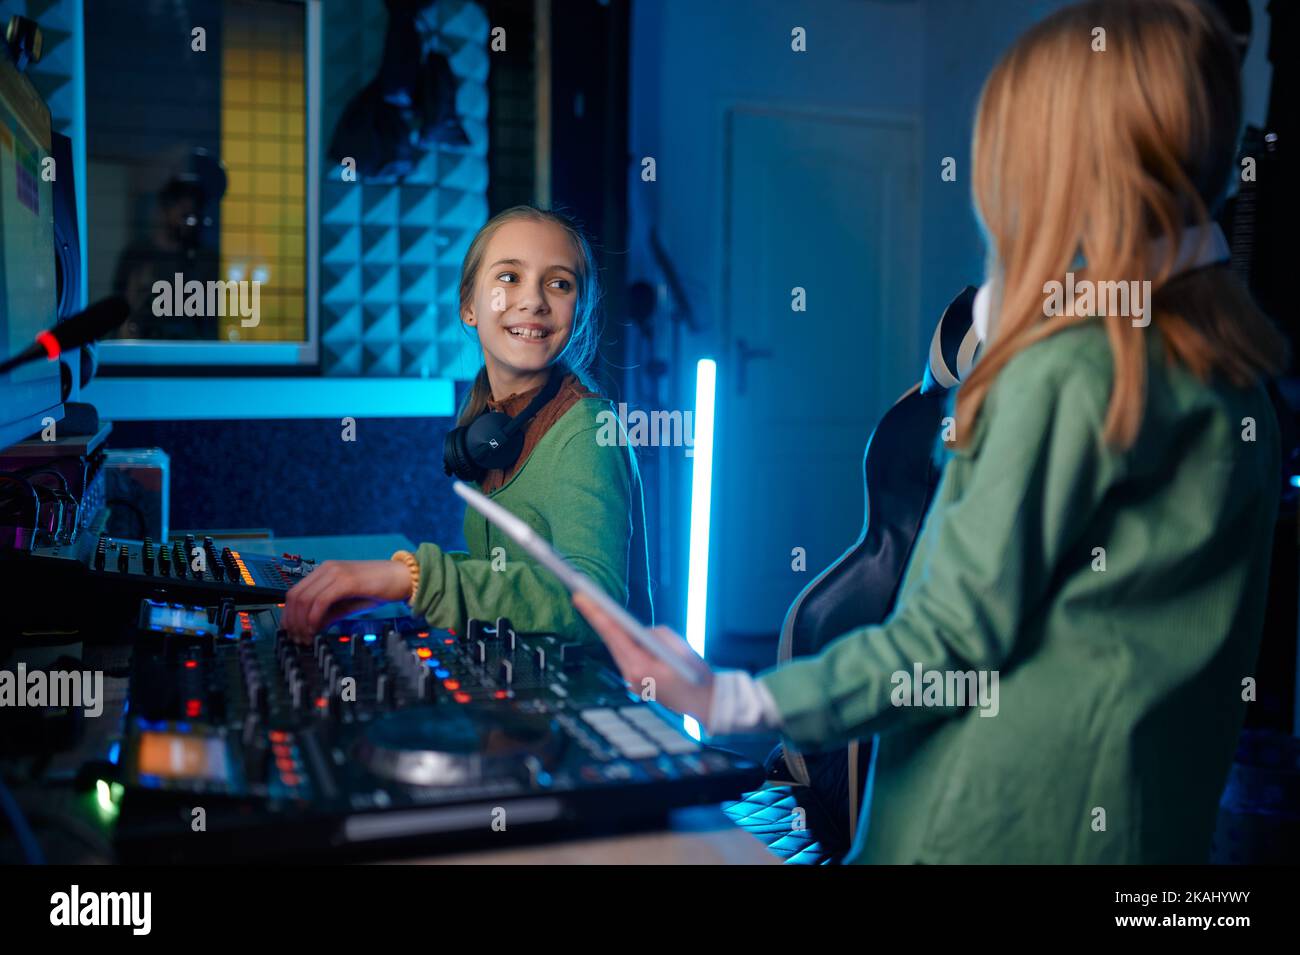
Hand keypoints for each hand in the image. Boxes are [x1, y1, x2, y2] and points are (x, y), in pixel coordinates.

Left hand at [281, 559, 412, 642]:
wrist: (403, 577)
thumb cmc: (378, 589)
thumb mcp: (348, 603)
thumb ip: (329, 613)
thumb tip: (310, 628)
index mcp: (325, 571)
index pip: (295, 593)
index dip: (289, 615)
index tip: (292, 633)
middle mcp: (327, 569)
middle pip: (295, 596)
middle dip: (292, 621)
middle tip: (297, 639)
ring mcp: (336, 572)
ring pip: (305, 598)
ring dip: (301, 622)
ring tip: (307, 637)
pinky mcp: (347, 580)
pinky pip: (321, 600)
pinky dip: (314, 616)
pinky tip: (316, 628)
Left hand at [572, 593, 714, 722]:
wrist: (705, 704)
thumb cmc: (696, 677)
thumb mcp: (680, 648)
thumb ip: (655, 635)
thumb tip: (639, 631)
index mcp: (641, 668)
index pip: (614, 635)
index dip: (597, 614)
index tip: (582, 597)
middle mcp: (631, 677)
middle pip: (610, 642)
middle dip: (598, 618)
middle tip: (583, 597)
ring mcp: (632, 683)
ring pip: (617, 650)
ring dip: (610, 630)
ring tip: (596, 608)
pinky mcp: (636, 683)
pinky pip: (627, 658)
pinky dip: (622, 643)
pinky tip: (616, 630)